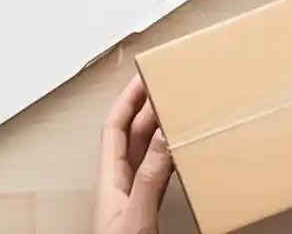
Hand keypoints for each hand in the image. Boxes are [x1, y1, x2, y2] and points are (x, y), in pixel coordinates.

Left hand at [94, 75, 174, 233]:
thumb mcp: (136, 213)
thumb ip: (149, 177)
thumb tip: (161, 137)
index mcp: (110, 179)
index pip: (115, 128)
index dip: (127, 100)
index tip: (142, 78)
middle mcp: (120, 183)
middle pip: (132, 135)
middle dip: (147, 109)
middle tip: (165, 88)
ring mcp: (134, 196)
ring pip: (147, 152)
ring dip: (159, 130)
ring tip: (177, 111)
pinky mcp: (147, 209)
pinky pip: (159, 172)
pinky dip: (170, 156)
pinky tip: (181, 152)